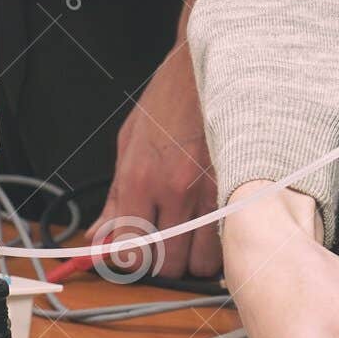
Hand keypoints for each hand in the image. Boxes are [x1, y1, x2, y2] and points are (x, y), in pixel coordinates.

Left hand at [91, 44, 218, 277]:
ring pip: (201, 263)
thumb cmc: (170, 102)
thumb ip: (115, 197)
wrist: (212, 71)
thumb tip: (100, 234)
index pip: (129, 249)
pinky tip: (213, 230)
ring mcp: (210, 194)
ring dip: (194, 259)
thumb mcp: (128, 144)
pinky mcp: (238, 192)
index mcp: (141, 178)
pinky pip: (227, 243)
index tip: (130, 256)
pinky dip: (219, 247)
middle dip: (162, 264)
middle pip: (166, 265)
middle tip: (162, 248)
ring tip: (190, 240)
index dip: (128, 262)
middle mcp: (175, 192)